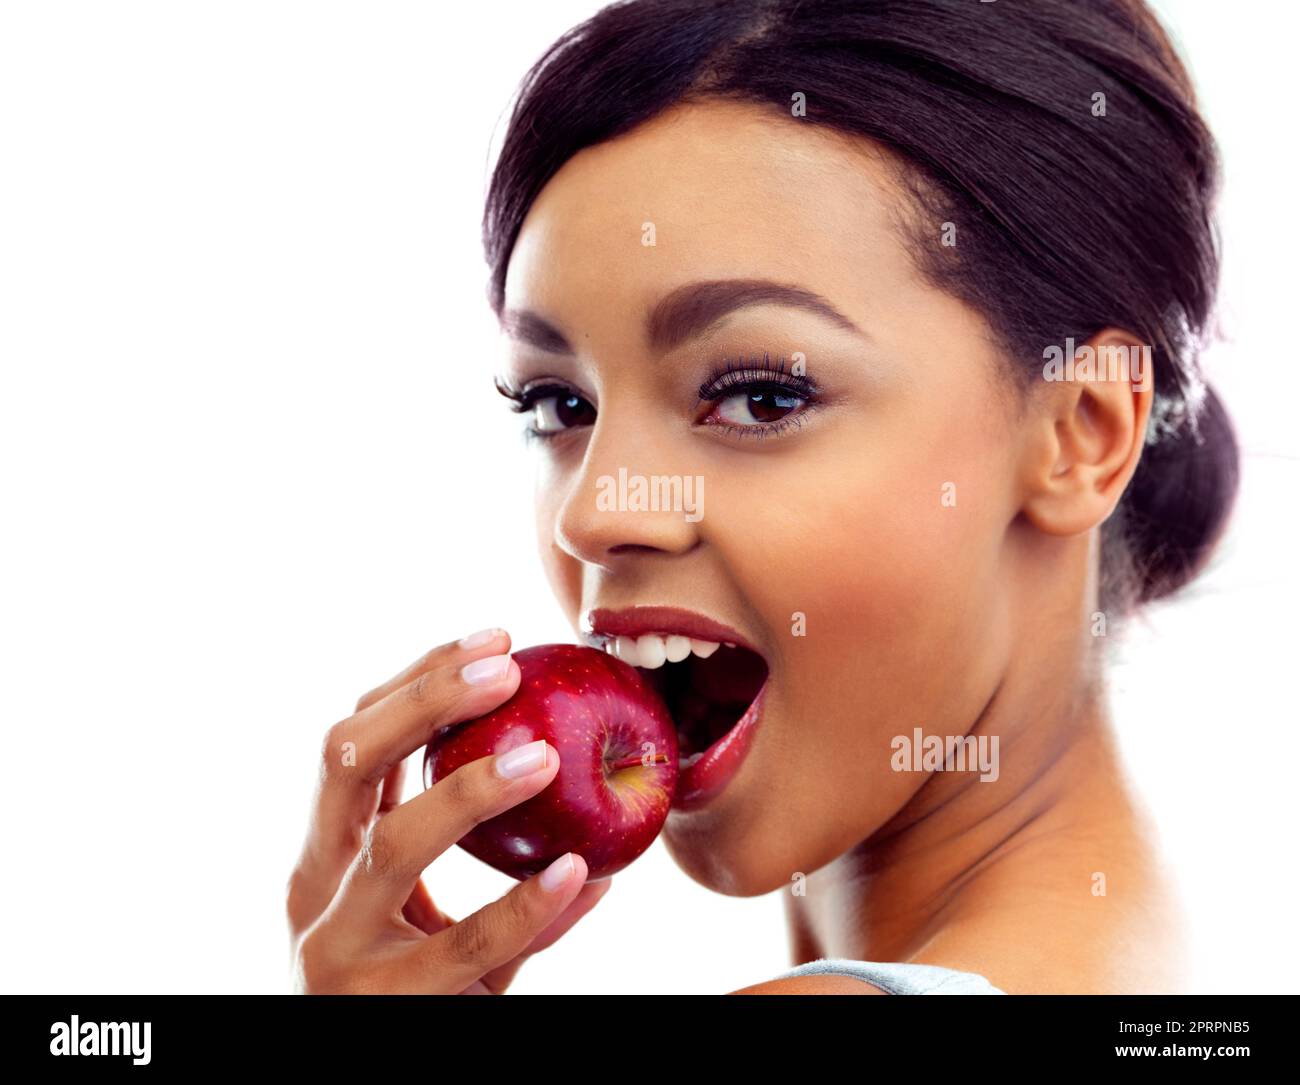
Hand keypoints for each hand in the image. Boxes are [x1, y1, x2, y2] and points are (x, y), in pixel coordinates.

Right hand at [286, 628, 611, 992]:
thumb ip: (485, 866)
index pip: (351, 740)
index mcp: (322, 853)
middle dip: (424, 700)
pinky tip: (574, 875)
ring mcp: (340, 949)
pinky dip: (523, 907)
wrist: (362, 1081)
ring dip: (471, 788)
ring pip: (393, 845)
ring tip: (542, 755)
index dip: (415, 680)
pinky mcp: (388, 1006)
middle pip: (347, 761)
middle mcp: (315, 890)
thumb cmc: (407, 992)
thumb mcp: (424, 919)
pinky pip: (464, 947)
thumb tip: (589, 825)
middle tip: (506, 666)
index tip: (492, 639)